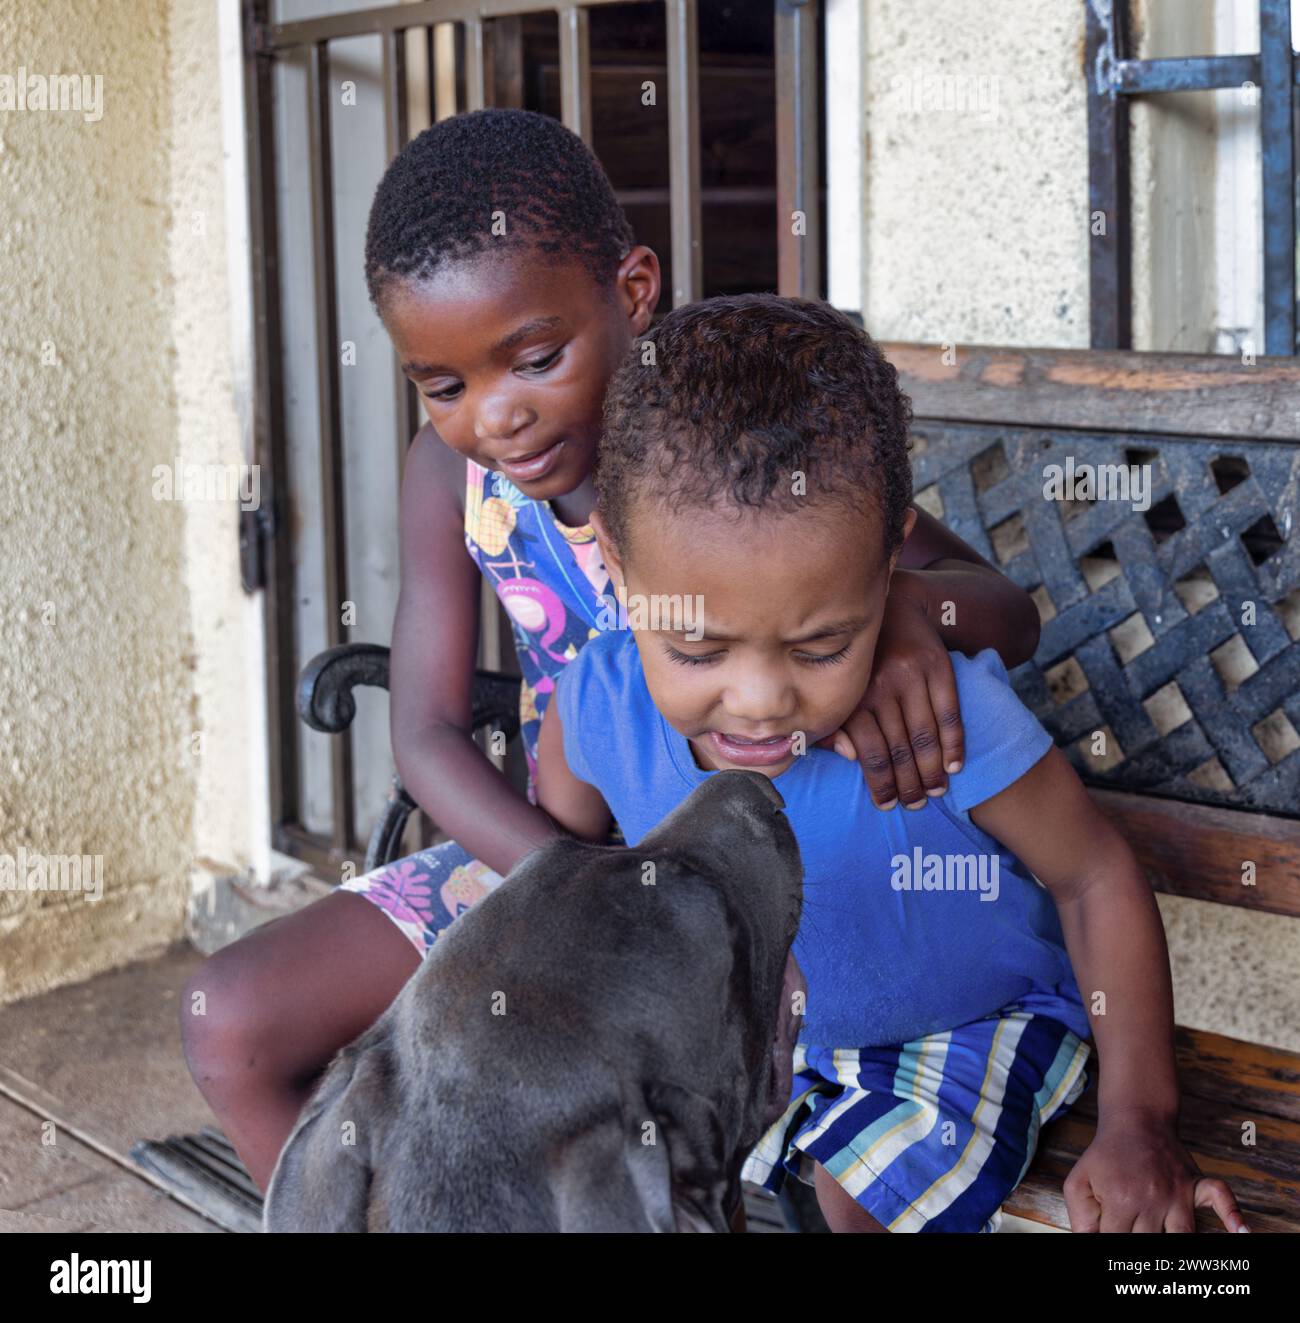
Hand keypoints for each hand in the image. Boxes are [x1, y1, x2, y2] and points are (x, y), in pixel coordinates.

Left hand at [816, 575, 963, 808]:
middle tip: (915, 806)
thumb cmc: (862, 660)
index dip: (880, 783)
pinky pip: (950, 712)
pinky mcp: (939, 668)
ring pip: (926, 735)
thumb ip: (837, 724)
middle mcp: (883, 686)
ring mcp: (913, 677)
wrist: (893, 606)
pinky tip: (955, 765)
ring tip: (936, 792)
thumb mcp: (841, 688)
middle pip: (900, 748)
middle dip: (909, 784)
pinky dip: (955, 743)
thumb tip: (846, 757)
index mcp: (855, 696)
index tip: (886, 806)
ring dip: (933, 771)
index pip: (870, 752)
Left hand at [1064, 1108, 1248, 1232]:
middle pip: (1151, 1244)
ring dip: (1175, 1242)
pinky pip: (1220, 1197)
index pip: (1118, 1242)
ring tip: (1165, 1238)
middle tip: (1138, 1235)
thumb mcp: (1079, 1181)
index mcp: (1120, 1200)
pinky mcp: (1195, 1184)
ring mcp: (1177, 1192)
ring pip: (1183, 1235)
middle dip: (1141, 1244)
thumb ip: (1080, 1217)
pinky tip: (1242, 1231)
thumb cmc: (1105, 1155)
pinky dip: (1232, 1213)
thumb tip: (1087, 1242)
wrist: (1134, 1117)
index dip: (1113, 1248)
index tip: (1115, 1244)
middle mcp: (1152, 1199)